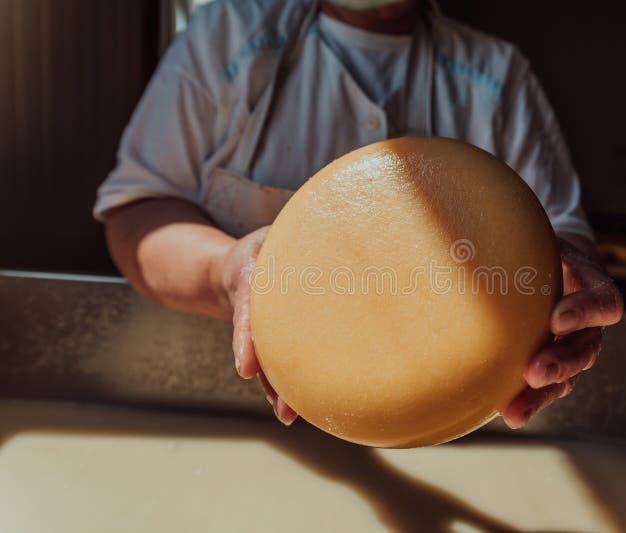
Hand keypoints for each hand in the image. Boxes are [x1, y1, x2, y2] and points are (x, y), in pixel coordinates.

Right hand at [218, 226, 297, 424]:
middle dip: (269, 379)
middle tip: (283, 408)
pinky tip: (299, 407)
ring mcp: (261, 331)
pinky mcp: (273, 341)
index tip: (245, 365)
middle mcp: (252, 311)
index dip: (247, 338)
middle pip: (260, 349)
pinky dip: (286, 383)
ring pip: (268, 363)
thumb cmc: (265, 246)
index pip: (246, 310)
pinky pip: (278, 362)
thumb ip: (297, 230)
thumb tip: (338, 213)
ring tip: (289, 416)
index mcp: (248, 280)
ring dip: (277, 389)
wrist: (235, 267)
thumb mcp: (271, 232)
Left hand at [501, 237, 622, 428]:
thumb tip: (478, 230)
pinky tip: (508, 413)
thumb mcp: (538, 237)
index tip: (556, 318)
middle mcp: (588, 323)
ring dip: (542, 394)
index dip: (584, 311)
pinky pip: (548, 388)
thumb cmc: (538, 245)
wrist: (541, 261)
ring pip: (567, 377)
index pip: (603, 302)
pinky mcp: (553, 364)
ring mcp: (572, 347)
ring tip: (515, 411)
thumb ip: (524, 240)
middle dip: (560, 362)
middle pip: (586, 348)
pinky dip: (529, 401)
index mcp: (594, 286)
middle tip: (534, 371)